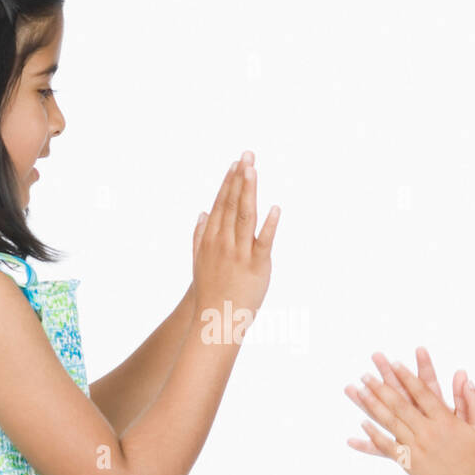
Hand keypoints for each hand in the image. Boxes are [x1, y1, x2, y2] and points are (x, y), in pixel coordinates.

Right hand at [191, 150, 280, 323]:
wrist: (215, 319)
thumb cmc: (209, 290)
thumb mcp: (198, 260)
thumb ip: (199, 235)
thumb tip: (202, 212)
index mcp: (211, 238)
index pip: (221, 204)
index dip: (228, 182)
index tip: (236, 162)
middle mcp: (224, 242)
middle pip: (232, 204)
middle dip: (240, 178)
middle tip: (247, 155)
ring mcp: (239, 253)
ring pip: (245, 217)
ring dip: (249, 192)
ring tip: (253, 170)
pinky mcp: (256, 266)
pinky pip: (264, 242)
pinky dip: (269, 225)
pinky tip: (275, 208)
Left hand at [344, 347, 474, 474]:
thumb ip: (474, 401)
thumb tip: (465, 378)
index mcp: (445, 420)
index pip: (422, 392)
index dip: (407, 376)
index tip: (394, 363)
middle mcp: (428, 431)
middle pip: (400, 404)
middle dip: (382, 387)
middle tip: (366, 374)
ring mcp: (417, 447)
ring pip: (391, 422)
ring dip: (373, 405)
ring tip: (359, 391)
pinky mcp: (409, 462)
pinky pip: (387, 446)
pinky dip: (374, 435)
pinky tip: (362, 423)